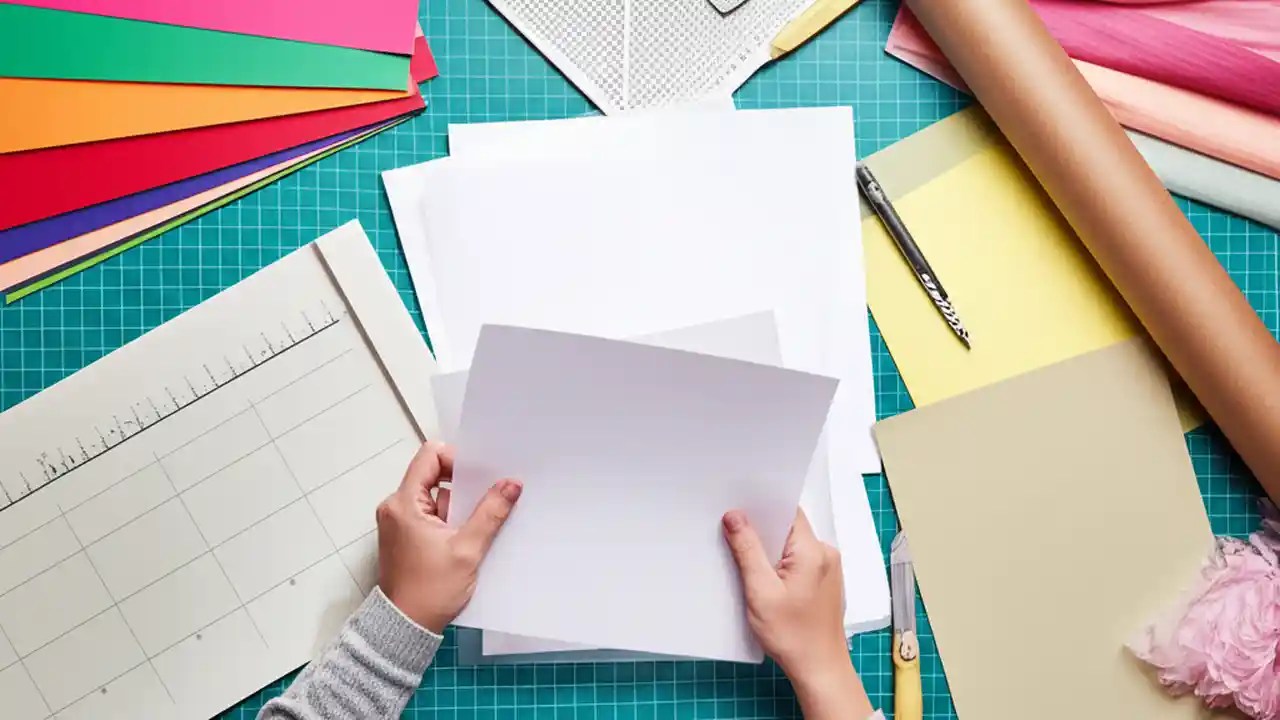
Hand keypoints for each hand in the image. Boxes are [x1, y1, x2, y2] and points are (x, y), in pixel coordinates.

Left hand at [376, 441, 521, 632]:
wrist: (406, 626)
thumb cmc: (429, 591)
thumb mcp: (468, 549)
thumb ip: (490, 512)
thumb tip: (511, 484)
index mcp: (404, 504)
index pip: (430, 457)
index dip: (457, 460)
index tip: (479, 478)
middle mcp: (395, 507)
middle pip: (432, 475)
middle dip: (462, 487)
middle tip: (485, 502)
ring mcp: (398, 521)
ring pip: (434, 497)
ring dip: (457, 508)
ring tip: (476, 528)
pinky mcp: (405, 535)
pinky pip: (430, 514)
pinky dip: (449, 520)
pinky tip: (466, 538)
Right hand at [723, 509, 873, 719]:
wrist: (819, 668)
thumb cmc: (793, 636)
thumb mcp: (760, 591)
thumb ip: (747, 550)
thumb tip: (735, 517)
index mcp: (813, 551)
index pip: (787, 511)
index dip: (761, 507)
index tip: (738, 511)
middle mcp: (826, 554)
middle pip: (788, 527)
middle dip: (762, 533)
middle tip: (736, 543)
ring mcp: (828, 567)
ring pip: (791, 545)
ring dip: (770, 552)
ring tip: (752, 570)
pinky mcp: (824, 580)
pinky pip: (798, 560)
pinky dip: (780, 565)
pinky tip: (767, 583)